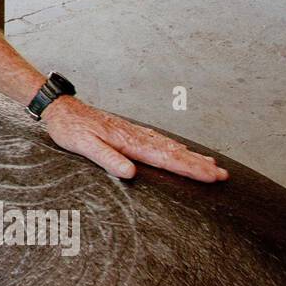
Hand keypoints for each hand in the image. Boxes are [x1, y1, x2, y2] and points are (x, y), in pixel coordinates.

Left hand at [40, 96, 227, 182]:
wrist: (62, 109)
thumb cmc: (71, 129)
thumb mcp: (84, 146)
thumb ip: (107, 158)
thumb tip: (130, 173)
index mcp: (129, 142)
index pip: (166, 159)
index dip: (190, 169)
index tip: (211, 176)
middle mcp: (137, 137)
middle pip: (175, 153)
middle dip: (200, 165)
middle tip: (223, 176)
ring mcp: (135, 133)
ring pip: (170, 146)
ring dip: (192, 157)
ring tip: (212, 165)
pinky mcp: (130, 132)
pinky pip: (159, 142)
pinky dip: (176, 148)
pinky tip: (182, 151)